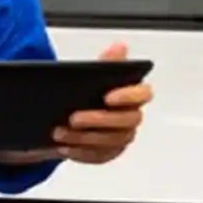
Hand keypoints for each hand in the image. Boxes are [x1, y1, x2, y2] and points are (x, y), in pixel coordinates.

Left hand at [53, 42, 153, 164]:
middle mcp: (130, 118)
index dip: (129, 96)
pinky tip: (63, 147)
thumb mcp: (92, 75)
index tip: (108, 96)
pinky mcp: (106, 153)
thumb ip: (106, 63)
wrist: (67, 115)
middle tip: (73, 117)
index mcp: (132, 95)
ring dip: (84, 138)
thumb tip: (120, 45)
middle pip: (126, 122)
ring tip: (59, 132)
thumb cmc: (85, 93)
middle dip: (98, 120)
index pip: (143, 94)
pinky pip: (97, 156)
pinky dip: (80, 153)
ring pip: (110, 142)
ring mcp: (120, 137)